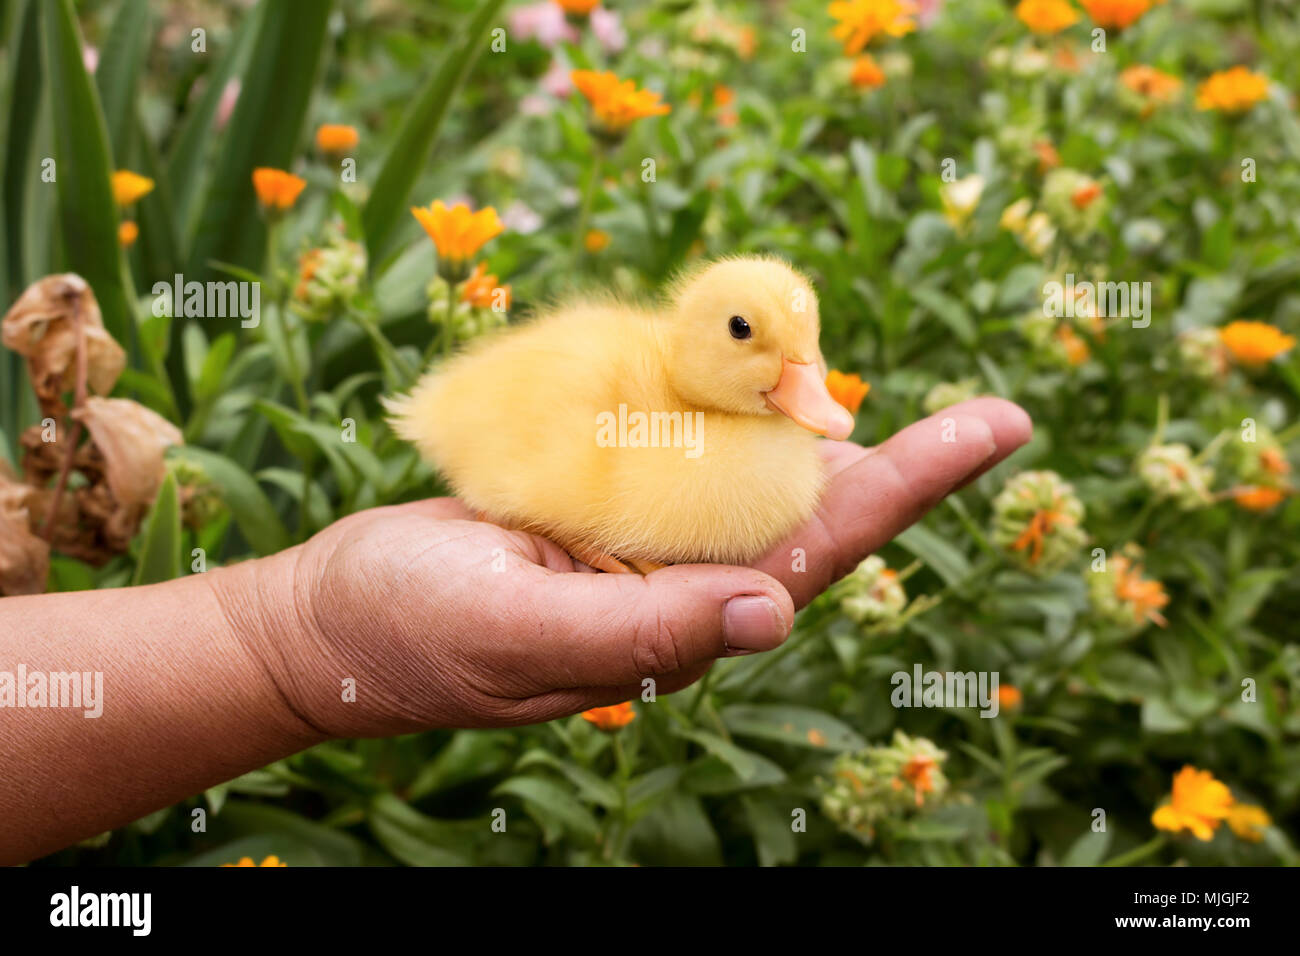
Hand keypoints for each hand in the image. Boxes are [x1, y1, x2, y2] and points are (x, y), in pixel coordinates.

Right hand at [215, 398, 1030, 737]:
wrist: (333, 617)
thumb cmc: (411, 633)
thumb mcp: (519, 631)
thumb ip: (644, 632)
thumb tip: (776, 607)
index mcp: (678, 622)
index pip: (817, 551)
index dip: (908, 489)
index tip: (994, 430)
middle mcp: (677, 584)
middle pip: (811, 511)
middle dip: (899, 461)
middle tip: (991, 416)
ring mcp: (640, 545)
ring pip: (752, 479)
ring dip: (819, 429)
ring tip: (897, 386)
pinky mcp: (597, 506)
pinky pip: (680, 455)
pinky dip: (726, 411)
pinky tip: (764, 383)